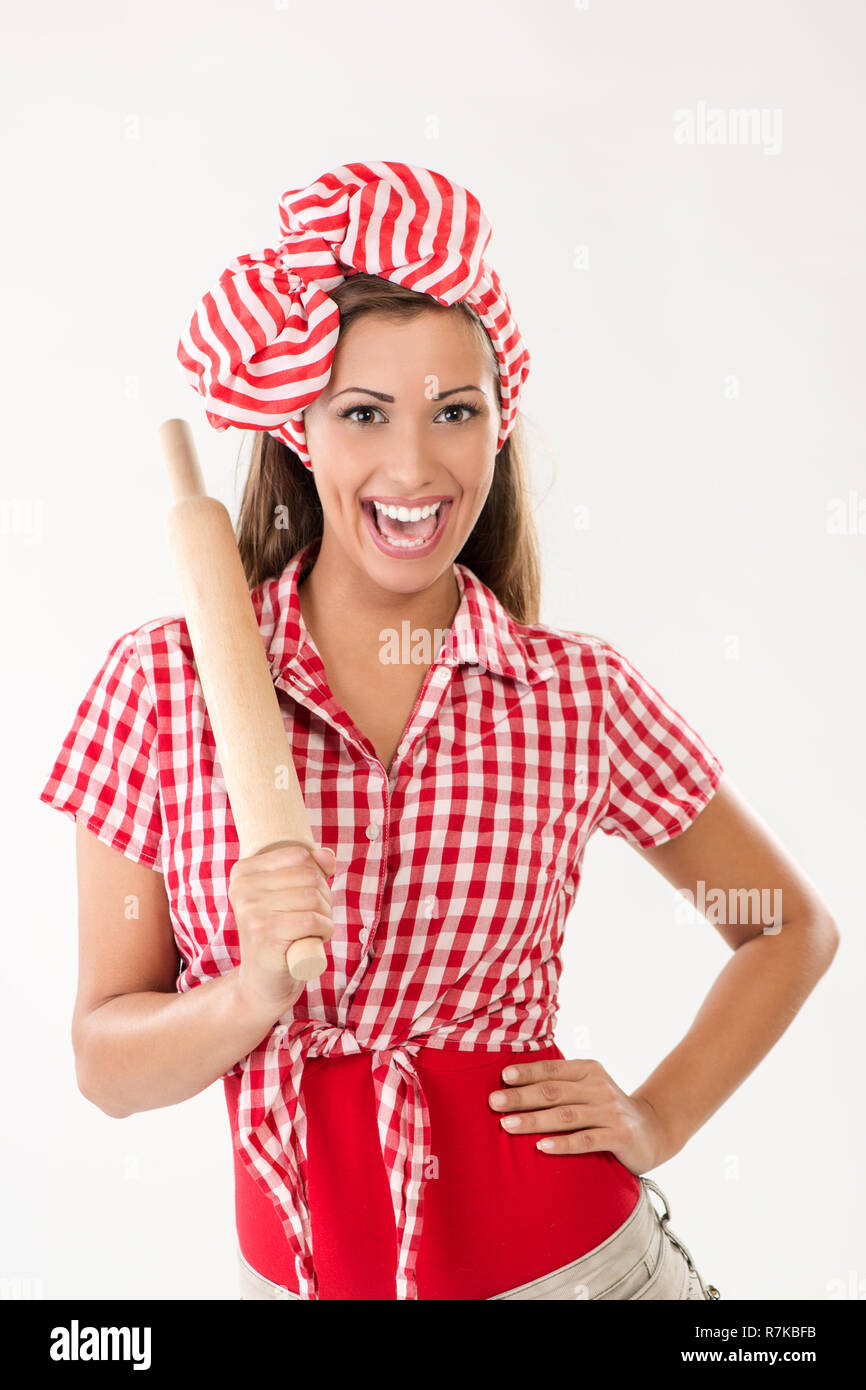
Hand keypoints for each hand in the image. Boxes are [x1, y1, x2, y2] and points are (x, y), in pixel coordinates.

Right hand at [228, 841, 336, 1019]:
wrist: (262, 985)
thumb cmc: (280, 936)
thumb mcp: (291, 897)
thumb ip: (309, 870)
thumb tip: (327, 855)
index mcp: (243, 872)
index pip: (298, 855)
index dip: (316, 875)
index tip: (308, 898)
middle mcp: (242, 888)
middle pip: (309, 876)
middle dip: (324, 898)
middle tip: (316, 918)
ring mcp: (251, 911)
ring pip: (313, 897)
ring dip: (326, 916)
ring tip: (316, 930)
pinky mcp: (265, 934)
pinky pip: (312, 920)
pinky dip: (324, 930)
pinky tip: (316, 940)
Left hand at [487, 1056, 677, 1174]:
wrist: (654, 1129)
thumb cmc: (607, 1109)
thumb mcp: (588, 1089)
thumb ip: (561, 1085)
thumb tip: (511, 1085)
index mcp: (588, 1070)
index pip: (552, 1069)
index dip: (527, 1072)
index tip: (502, 1077)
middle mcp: (599, 1087)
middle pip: (554, 1091)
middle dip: (521, 1096)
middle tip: (493, 1102)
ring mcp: (611, 1111)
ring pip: (566, 1115)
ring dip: (535, 1119)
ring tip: (508, 1124)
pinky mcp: (620, 1136)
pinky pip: (587, 1140)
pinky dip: (563, 1144)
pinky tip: (541, 1147)